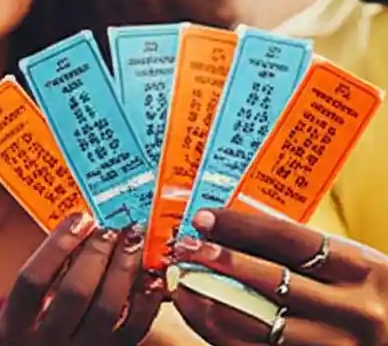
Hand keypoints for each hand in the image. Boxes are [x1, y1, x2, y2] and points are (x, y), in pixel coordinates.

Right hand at [0, 212, 163, 344]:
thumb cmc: (35, 339)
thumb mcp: (22, 316)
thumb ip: (43, 281)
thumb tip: (79, 232)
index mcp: (15, 328)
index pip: (32, 281)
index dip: (56, 246)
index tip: (79, 219)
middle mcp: (47, 342)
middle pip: (74, 292)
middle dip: (96, 252)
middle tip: (111, 227)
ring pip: (108, 308)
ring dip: (123, 269)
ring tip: (132, 242)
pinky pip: (135, 328)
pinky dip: (146, 299)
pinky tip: (149, 275)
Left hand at [172, 208, 387, 345]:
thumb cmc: (367, 294)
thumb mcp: (352, 265)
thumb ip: (304, 251)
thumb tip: (229, 229)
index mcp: (365, 269)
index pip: (292, 240)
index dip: (242, 226)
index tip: (204, 218)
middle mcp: (356, 310)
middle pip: (272, 281)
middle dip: (219, 261)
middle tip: (184, 247)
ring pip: (260, 323)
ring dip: (212, 301)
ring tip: (183, 282)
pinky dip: (221, 332)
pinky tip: (200, 314)